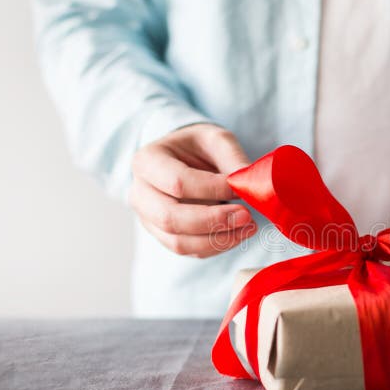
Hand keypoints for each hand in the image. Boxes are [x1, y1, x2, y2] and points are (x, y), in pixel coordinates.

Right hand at [129, 124, 256, 257]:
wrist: (188, 160)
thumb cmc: (199, 147)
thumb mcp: (217, 140)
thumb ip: (233, 159)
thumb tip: (250, 183)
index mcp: (147, 161)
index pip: (177, 182)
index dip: (211, 189)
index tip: (240, 188)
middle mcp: (140, 193)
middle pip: (170, 218)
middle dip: (213, 220)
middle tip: (246, 215)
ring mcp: (149, 219)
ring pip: (178, 242)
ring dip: (218, 239)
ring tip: (248, 227)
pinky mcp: (164, 237)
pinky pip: (189, 250)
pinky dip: (216, 246)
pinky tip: (238, 233)